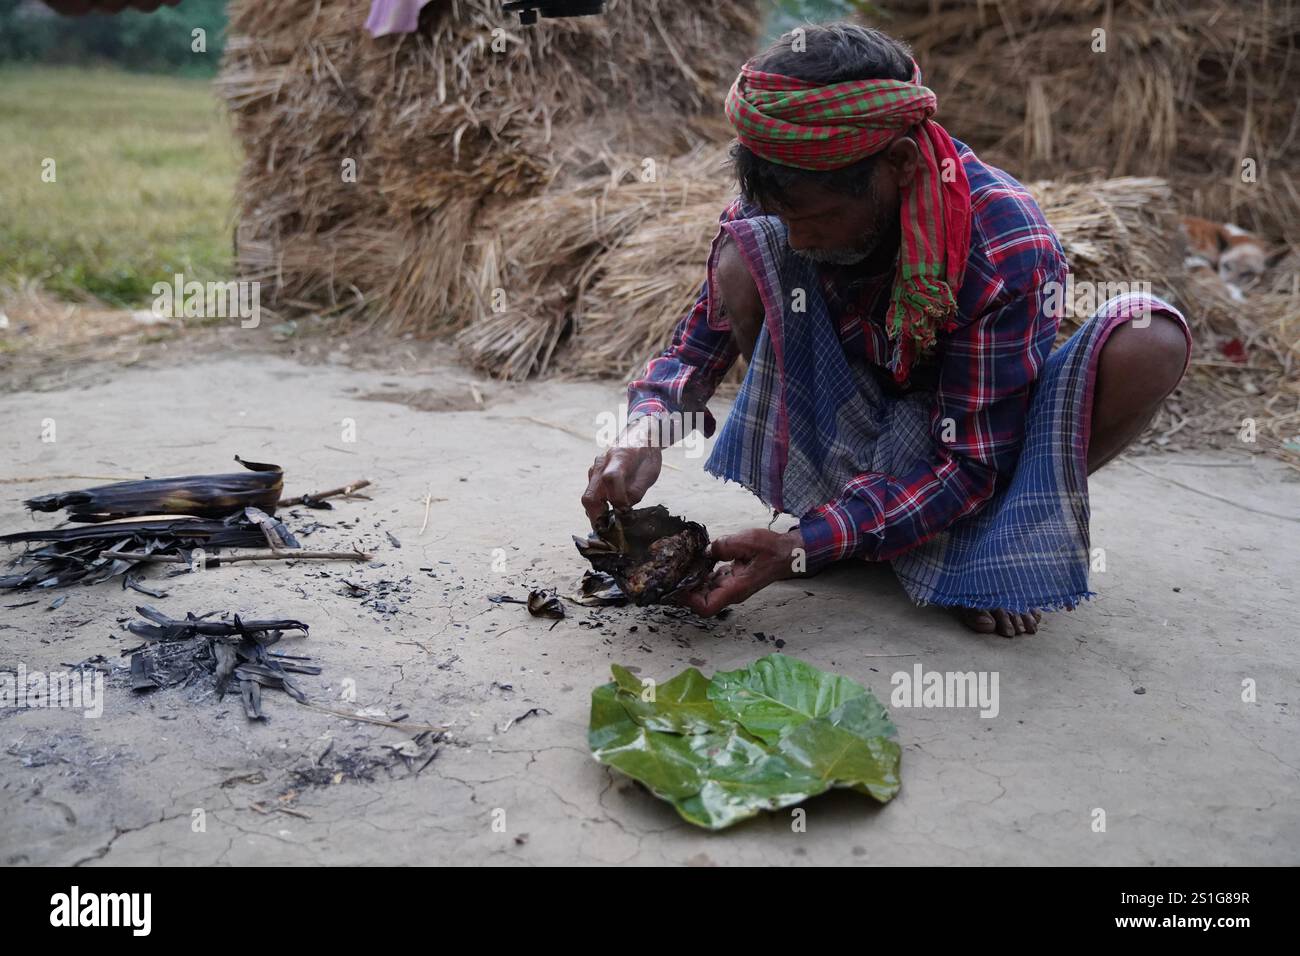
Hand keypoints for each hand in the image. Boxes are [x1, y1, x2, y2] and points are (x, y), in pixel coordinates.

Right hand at [582, 418, 662, 524]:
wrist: (638, 439)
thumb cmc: (645, 457)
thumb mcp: (649, 473)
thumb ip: (636, 491)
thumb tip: (623, 510)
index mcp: (619, 458)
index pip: (611, 478)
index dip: (617, 498)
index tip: (626, 510)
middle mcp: (601, 464)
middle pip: (589, 496)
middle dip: (598, 517)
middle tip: (609, 531)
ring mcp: (593, 470)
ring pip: (588, 498)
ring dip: (597, 514)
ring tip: (611, 525)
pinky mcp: (592, 476)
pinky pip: (591, 495)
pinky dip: (598, 508)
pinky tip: (609, 514)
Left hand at [679, 527, 803, 616]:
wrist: (786, 553)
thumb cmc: (771, 550)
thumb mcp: (747, 541)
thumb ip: (723, 545)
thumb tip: (705, 550)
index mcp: (735, 588)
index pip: (706, 607)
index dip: (688, 600)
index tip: (678, 584)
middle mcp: (731, 592)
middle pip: (701, 601)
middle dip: (685, 589)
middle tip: (673, 572)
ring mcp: (730, 587)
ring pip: (704, 592)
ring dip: (693, 581)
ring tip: (682, 564)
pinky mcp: (731, 580)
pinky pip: (711, 582)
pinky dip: (701, 573)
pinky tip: (697, 559)